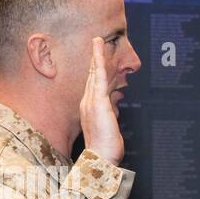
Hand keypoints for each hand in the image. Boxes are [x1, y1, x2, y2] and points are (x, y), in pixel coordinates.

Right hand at [80, 37, 123, 163]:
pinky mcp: (98, 102)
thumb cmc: (104, 148)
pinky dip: (99, 63)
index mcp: (89, 108)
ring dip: (96, 56)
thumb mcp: (107, 128)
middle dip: (94, 58)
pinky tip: (99, 51)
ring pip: (94, 74)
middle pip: (91, 76)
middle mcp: (87, 102)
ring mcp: (91, 101)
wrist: (100, 158)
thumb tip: (112, 109)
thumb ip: (108, 116)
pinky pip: (99, 78)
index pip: (93, 85)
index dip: (95, 70)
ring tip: (97, 41)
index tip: (96, 59)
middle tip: (96, 41)